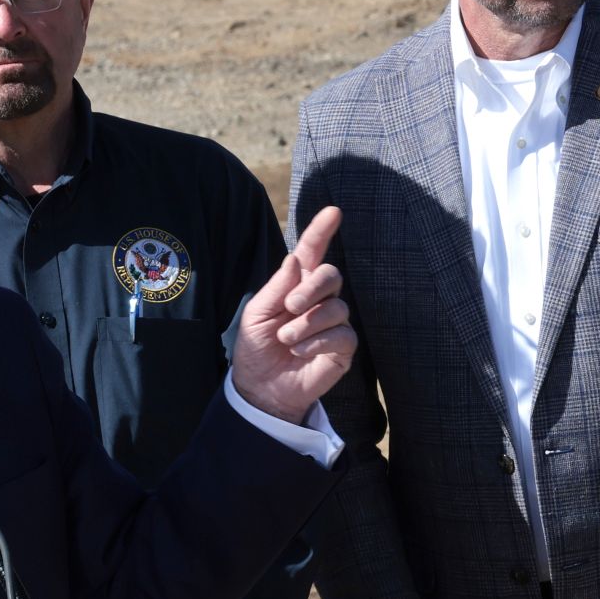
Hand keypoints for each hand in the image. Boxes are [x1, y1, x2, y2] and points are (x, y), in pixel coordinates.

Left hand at [231, 206, 356, 421]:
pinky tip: (299, 350)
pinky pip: (342, 335)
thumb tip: (296, 258)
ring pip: (336, 308)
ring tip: (285, 339)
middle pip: (332, 275)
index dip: (322, 231)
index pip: (313, 253)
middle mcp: (319, 301)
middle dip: (312, 288)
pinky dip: (317, 341)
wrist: (260, 388)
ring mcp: (334, 324)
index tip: (334, 210)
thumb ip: (276, 287)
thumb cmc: (256, 347)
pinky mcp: (343, 349)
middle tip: (290, 306)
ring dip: (307, 323)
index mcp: (295, 286)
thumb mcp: (256, 314)